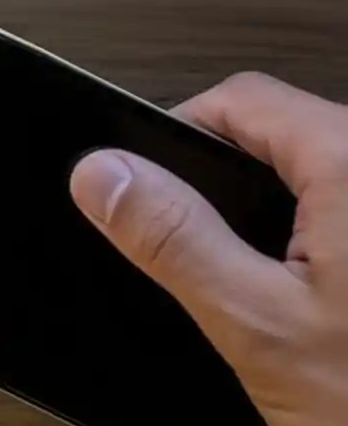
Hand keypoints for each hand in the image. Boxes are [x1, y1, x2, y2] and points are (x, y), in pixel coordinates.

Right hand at [69, 72, 347, 425]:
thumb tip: (101, 176)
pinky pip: (341, 213)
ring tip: (252, 282)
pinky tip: (306, 301)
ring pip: (314, 173)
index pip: (242, 100)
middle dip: (223, 181)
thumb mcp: (257, 325)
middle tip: (199, 253)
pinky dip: (310, 240)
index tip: (144, 188)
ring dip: (268, 213)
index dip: (176, 134)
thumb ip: (174, 240)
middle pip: (280, 131)